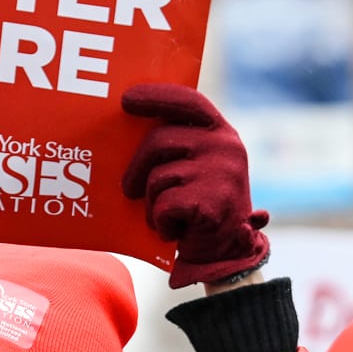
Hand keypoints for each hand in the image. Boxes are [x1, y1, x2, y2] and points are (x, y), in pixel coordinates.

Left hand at [120, 84, 269, 289]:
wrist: (225, 255)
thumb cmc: (200, 208)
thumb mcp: (196, 169)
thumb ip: (177, 148)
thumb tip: (125, 133)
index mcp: (222, 134)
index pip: (189, 101)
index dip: (156, 96)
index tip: (126, 99)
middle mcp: (227, 147)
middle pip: (159, 140)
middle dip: (136, 167)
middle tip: (127, 189)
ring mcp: (221, 174)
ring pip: (157, 178)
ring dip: (152, 203)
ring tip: (166, 217)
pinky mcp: (212, 202)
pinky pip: (163, 205)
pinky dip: (160, 223)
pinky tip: (175, 231)